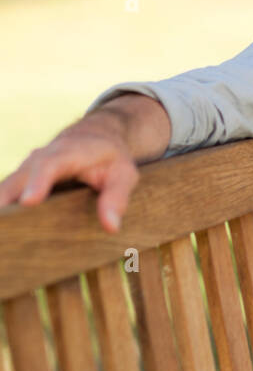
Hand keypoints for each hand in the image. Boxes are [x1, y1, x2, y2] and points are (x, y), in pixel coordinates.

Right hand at [0, 112, 140, 233]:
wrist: (93, 137)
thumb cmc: (110, 159)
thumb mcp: (123, 174)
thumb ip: (117, 197)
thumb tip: (111, 226)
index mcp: (68, 152)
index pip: (50, 165)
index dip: (38, 182)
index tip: (28, 201)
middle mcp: (41, 157)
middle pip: (19, 178)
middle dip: (7, 199)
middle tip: (5, 226)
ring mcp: (27, 168)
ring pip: (7, 187)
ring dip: (3, 208)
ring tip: (4, 233)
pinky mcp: (20, 180)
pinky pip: (6, 195)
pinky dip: (4, 211)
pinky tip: (7, 230)